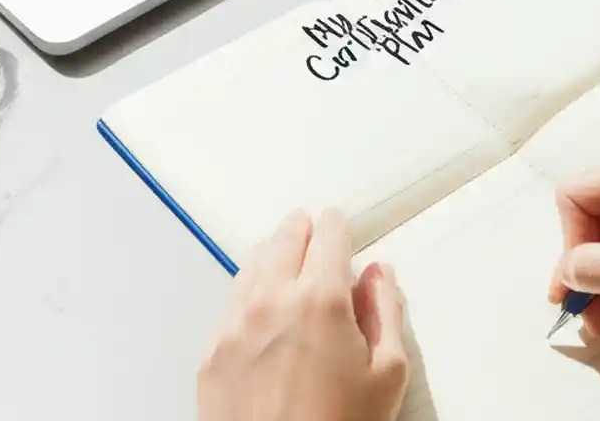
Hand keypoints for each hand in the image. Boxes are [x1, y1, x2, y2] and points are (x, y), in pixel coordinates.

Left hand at [199, 209, 409, 420]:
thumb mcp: (388, 374)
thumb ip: (386, 313)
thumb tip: (379, 276)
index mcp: (321, 298)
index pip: (328, 235)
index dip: (337, 225)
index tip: (340, 225)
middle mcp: (272, 301)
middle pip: (283, 240)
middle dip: (301, 230)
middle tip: (310, 228)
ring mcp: (234, 326)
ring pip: (251, 267)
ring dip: (271, 256)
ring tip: (284, 260)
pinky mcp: (211, 355)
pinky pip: (230, 306)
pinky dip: (248, 294)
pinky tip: (261, 307)